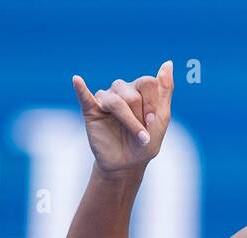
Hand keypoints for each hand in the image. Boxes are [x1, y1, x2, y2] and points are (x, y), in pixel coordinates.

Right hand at [72, 60, 173, 174]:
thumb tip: (168, 63)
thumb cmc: (145, 143)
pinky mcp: (91, 110)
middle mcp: (121, 90)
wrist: (127, 165)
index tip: (152, 123)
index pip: (148, 82)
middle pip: (133, 94)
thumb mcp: (161, 120)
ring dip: (128, 121)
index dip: (152, 104)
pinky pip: (84, 96)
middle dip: (140, 117)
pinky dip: (81, 88)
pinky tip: (77, 80)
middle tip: (141, 133)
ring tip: (134, 135)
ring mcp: (105, 98)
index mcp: (139, 89)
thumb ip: (165, 91)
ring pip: (117, 101)